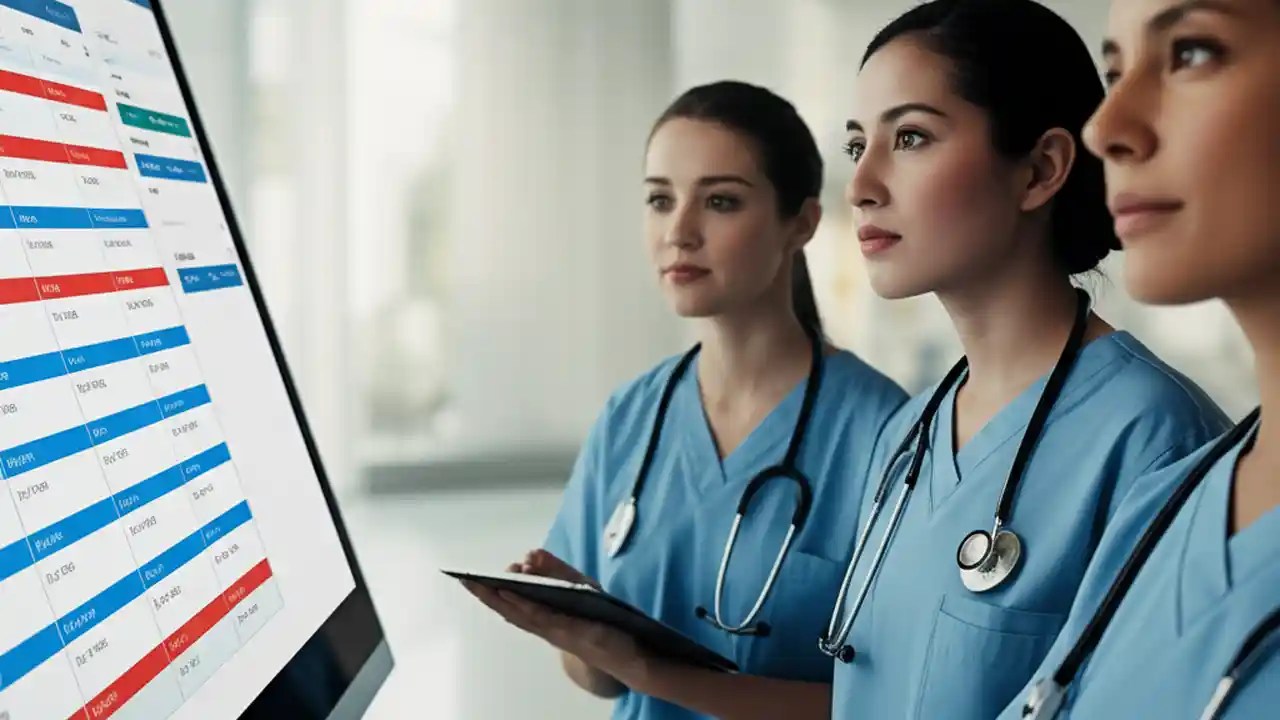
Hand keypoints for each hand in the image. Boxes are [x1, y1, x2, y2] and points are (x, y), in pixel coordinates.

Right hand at [460, 552, 653, 687]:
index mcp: (544, 615)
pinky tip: (513, 592)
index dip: (488, 592)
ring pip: (521, 613)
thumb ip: (555, 569)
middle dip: (485, 593)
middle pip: (509, 608)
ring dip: (498, 599)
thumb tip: (530, 553)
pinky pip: (542, 615)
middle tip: (464, 578)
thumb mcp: (578, 585)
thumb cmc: (600, 617)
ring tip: (480, 584)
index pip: (511, 602)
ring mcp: (555, 629)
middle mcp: (544, 625)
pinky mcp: (570, 629)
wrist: (629, 646)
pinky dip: (524, 604)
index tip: (466, 578)